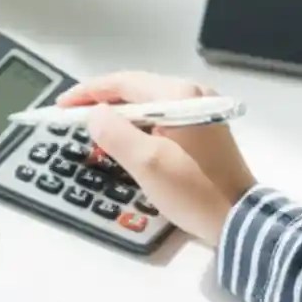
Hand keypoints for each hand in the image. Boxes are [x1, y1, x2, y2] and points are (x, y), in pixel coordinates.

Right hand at [58, 72, 255, 244]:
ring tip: (92, 126)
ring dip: (119, 112)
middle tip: (72, 115)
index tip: (62, 105)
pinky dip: (138, 122)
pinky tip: (124, 135)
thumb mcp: (147, 164)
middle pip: (136, 88)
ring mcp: (201, 108)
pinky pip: (161, 115)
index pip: (123, 83)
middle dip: (102, 100)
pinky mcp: (204, 126)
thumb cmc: (193, 191)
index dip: (89, 93)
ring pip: (148, 102)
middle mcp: (192, 93)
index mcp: (179, 96)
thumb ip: (115, 134)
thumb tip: (94, 114)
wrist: (239, 218)